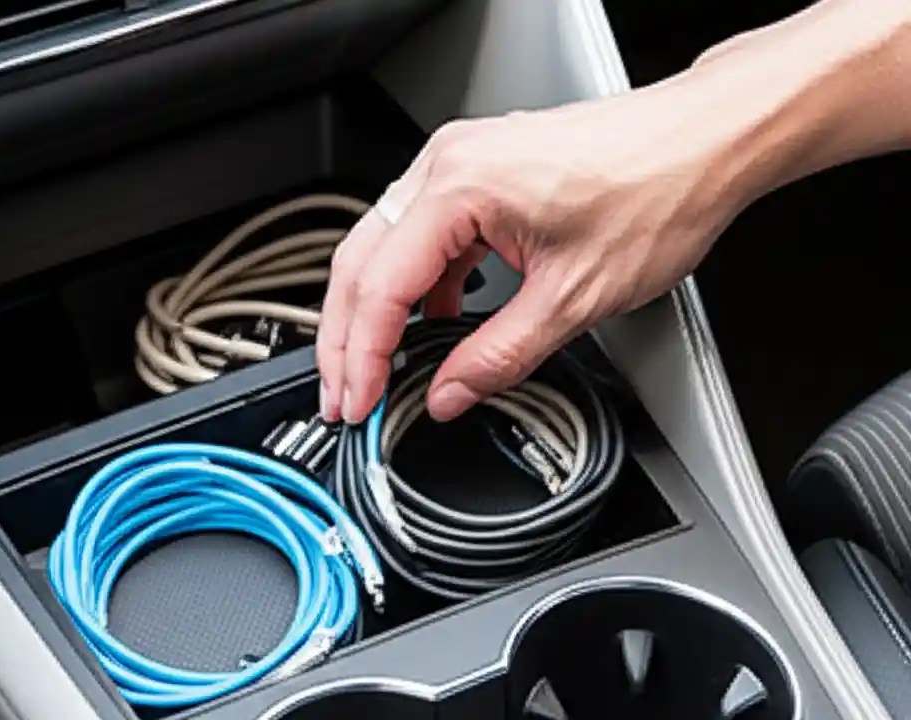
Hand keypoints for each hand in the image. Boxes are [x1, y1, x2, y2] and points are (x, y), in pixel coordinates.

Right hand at [315, 83, 748, 424]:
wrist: (706, 141)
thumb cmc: (658, 190)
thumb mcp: (574, 299)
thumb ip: (498, 356)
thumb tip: (449, 393)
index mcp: (460, 187)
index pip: (381, 286)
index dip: (362, 356)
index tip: (358, 402)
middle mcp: (447, 163)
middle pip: (362, 262)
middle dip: (347, 339)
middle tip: (345, 397)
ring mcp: (459, 162)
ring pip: (383, 247)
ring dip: (375, 311)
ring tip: (375, 368)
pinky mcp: (478, 171)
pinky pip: (420, 232)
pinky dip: (414, 282)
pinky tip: (429, 321)